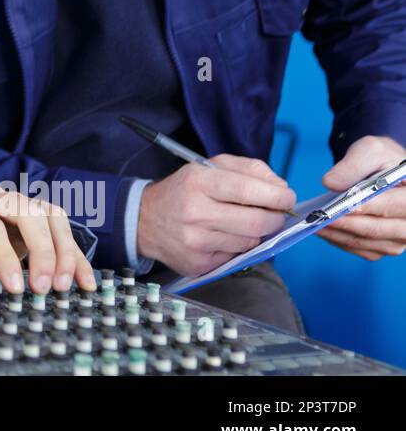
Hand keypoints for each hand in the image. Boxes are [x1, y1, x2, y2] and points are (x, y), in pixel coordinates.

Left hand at [0, 184, 96, 294]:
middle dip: (40, 250)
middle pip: (24, 211)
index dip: (3, 255)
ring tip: (65, 286)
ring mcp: (17, 203)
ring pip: (48, 214)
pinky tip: (85, 280)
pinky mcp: (37, 217)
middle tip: (45, 288)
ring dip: (62, 249)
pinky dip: (76, 254)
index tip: (14, 289)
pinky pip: (62, 228)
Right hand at [137, 154, 295, 276]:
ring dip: (256, 233)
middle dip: (275, 218)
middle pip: (257, 222)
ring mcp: (196, 241)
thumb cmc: (185, 190)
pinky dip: (238, 247)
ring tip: (242, 223)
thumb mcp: (210, 167)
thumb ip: (249, 169)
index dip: (277, 196)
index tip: (287, 197)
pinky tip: (224, 237)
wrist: (144, 220)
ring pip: (250, 242)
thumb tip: (281, 188)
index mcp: (198, 182)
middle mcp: (195, 212)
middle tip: (275, 214)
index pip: (248, 190)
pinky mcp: (198, 263)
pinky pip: (236, 256)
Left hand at [318, 135, 405, 259]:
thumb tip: (330, 183)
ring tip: (314, 224)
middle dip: (346, 224)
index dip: (366, 208)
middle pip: (378, 229)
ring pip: (370, 243)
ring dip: (340, 235)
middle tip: (318, 219)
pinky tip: (324, 230)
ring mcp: (402, 237)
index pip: (391, 205)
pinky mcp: (388, 245)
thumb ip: (352, 165)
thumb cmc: (381, 159)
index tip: (340, 208)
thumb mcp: (370, 151)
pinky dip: (343, 242)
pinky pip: (365, 250)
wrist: (386, 170)